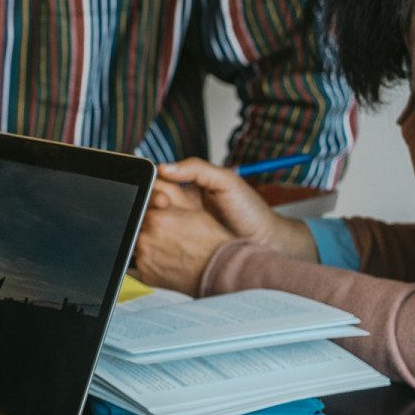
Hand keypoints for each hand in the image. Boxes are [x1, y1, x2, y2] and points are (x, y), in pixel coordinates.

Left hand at [134, 198, 236, 293]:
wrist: (221, 269)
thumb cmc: (210, 240)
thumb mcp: (191, 208)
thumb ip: (166, 191)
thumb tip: (153, 183)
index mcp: (155, 218)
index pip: (139, 208)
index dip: (149, 212)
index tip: (156, 217)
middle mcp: (146, 239)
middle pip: (136, 228)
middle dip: (146, 229)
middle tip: (167, 235)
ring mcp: (144, 259)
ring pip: (136, 247)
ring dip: (145, 246)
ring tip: (168, 249)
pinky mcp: (145, 275)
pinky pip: (136, 266)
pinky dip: (147, 263)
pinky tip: (164, 261)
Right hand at [151, 159, 315, 261]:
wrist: (266, 244)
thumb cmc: (251, 211)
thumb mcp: (226, 181)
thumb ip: (197, 168)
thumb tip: (163, 167)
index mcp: (187, 186)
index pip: (157, 180)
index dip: (151, 184)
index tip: (157, 193)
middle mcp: (179, 206)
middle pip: (148, 201)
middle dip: (148, 204)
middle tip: (161, 207)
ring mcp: (178, 228)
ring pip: (151, 222)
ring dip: (149, 223)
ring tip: (156, 224)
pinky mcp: (179, 247)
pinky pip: (161, 242)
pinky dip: (155, 242)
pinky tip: (158, 242)